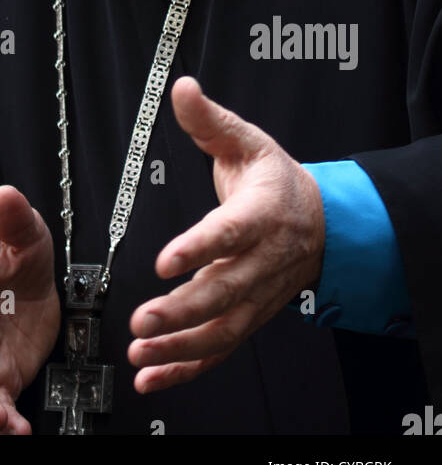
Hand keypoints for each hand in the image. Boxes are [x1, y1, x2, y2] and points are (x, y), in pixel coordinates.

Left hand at [128, 76, 324, 391]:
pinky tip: (153, 375)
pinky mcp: (249, 316)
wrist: (322, 222)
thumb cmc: (277, 181)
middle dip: (183, 310)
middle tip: (144, 319)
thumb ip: (209, 120)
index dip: (199, 248)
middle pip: (224, 291)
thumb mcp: (247, 140)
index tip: (167, 260)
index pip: (229, 233)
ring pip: (222, 328)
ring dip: (181, 346)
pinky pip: (220, 348)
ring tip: (142, 351)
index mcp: (260, 214)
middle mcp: (261, 261)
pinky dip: (187, 367)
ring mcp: (257, 295)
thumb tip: (183, 89)